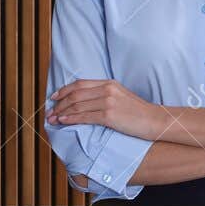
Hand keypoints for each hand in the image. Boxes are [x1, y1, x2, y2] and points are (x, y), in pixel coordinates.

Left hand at [47, 79, 166, 139]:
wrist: (155, 120)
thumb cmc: (138, 112)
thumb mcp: (121, 96)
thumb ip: (105, 95)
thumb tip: (86, 102)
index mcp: (109, 83)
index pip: (80, 84)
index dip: (64, 90)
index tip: (53, 98)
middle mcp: (107, 90)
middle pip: (75, 94)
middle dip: (59, 103)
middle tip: (49, 111)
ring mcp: (108, 102)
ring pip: (77, 106)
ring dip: (61, 112)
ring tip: (52, 119)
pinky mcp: (109, 115)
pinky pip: (84, 117)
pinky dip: (71, 119)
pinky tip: (63, 122)